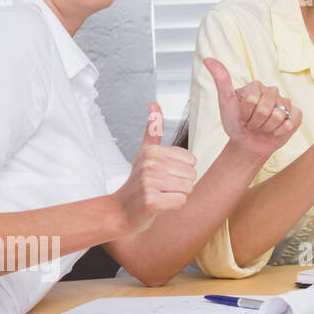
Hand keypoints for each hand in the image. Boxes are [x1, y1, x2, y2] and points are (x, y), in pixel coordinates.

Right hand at [114, 103, 196, 233]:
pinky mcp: (152, 201)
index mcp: (153, 151)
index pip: (192, 160)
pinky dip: (174, 205)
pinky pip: (181, 201)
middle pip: (192, 175)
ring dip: (177, 194)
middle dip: (181, 183)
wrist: (121, 210)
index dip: (182, 170)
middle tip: (162, 186)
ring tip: (161, 193)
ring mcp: (149, 183)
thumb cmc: (138, 181)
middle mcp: (150, 164)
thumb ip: (153, 129)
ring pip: (188, 188)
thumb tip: (154, 103)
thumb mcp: (145, 152)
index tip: (164, 174)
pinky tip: (160, 204)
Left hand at [205, 58, 301, 158]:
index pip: (251, 100)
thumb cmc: (236, 123)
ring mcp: (285, 102)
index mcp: (256, 86)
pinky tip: (276, 132)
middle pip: (265, 109)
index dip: (245, 114)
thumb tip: (208, 59)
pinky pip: (293, 120)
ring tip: (262, 127)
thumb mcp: (225, 102)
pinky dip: (282, 130)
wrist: (247, 143)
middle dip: (255, 122)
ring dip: (267, 128)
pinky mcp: (295, 115)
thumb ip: (221, 80)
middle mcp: (272, 91)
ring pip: (279, 116)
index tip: (241, 116)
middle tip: (252, 123)